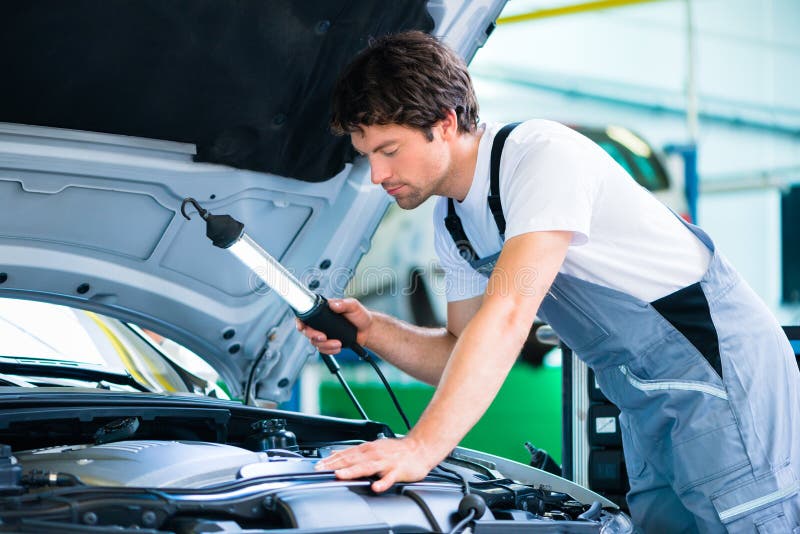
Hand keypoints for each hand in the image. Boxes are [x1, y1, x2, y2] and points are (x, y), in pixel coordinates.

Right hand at [296, 298, 372, 353]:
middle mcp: (321, 322)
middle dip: (313, 336)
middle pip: (307, 331)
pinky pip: (323, 349)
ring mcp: (324, 333)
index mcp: (324, 310)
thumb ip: (344, 303)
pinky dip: (330, 350)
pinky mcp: (328, 342)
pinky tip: (338, 347)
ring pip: (315, 342)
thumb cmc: (360, 316)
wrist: (368, 331)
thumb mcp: (354, 306)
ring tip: (337, 343)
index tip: (302, 326)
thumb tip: (333, 304)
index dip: (300, 321)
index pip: (306, 315)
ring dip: (325, 345)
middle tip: (323, 337)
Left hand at [314, 436, 439, 492]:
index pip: (345, 454)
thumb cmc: (395, 451)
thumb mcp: (372, 447)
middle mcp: (374, 454)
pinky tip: (376, 487)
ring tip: (341, 476)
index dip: (330, 460)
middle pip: (352, 460)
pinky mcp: (398, 470)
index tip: (317, 465)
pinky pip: (389, 477)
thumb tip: (334, 453)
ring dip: (353, 471)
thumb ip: (353, 452)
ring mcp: (386, 462)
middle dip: (335, 465)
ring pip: (367, 467)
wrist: (419, 449)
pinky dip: (382, 482)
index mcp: (367, 449)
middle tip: (321, 470)